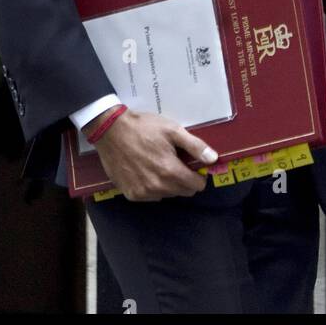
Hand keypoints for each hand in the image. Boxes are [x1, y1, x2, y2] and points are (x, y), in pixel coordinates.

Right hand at [86, 109, 218, 200]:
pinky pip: (151, 196)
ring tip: (159, 163)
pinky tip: (147, 171)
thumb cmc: (144, 128)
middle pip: (183, 191)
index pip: (196, 185)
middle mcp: (158, 187)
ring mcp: (143, 193)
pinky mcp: (131, 195)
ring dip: (169, 184)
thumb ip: (195, 146)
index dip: (199, 175)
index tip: (193, 165)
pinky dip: (153, 187)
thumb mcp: (172, 130)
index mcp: (170, 172)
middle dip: (185, 179)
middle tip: (176, 161)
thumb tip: (214, 159)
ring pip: (167, 195)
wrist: (111, 131)